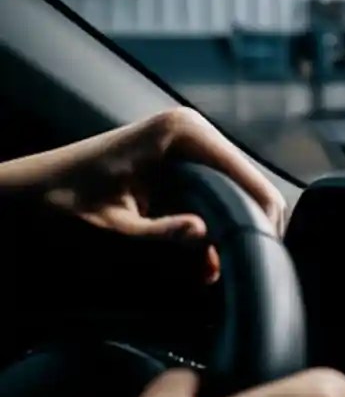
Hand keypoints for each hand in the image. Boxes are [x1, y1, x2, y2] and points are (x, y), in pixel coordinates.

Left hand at [0, 108, 285, 281]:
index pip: (247, 176)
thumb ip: (159, 234)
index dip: (260, 217)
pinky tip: (206, 255)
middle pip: (252, 182)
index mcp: (181, 133)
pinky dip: (221, 222)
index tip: (261, 256)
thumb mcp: (111, 226)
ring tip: (220, 266)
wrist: (30, 187)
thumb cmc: (62, 201)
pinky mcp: (187, 156)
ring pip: (241, 189)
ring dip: (236, 228)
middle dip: (250, 227)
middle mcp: (193, 128)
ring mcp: (192, 140)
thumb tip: (205, 236)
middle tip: (242, 268)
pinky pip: (222, 190)